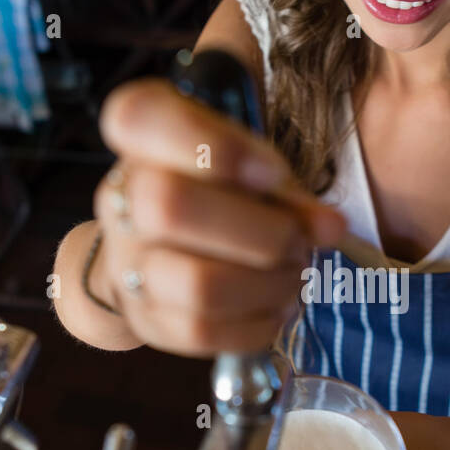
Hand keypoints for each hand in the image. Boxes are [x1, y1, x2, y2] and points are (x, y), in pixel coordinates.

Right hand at [91, 78, 347, 354]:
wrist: (158, 250)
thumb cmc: (217, 192)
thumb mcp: (249, 165)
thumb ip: (286, 188)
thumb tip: (330, 227)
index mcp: (140, 135)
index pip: (137, 117)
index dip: (214, 144)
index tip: (272, 173)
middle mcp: (119, 196)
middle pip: (168, 207)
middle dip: (259, 231)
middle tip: (298, 241)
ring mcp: (125, 263)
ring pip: (196, 284)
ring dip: (267, 285)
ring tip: (295, 276)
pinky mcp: (145, 319)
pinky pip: (202, 332)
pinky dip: (256, 324)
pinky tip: (277, 307)